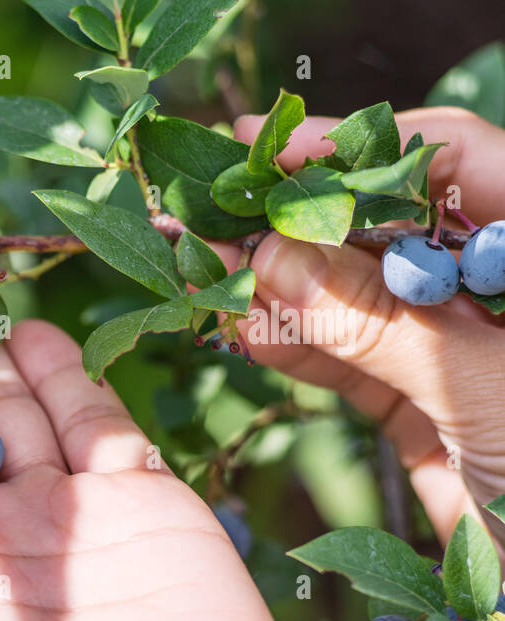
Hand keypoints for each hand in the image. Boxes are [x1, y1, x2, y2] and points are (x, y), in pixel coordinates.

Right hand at [217, 107, 504, 544]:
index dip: (354, 150)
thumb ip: (382, 325)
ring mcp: (461, 347)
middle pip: (390, 225)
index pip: (449, 162)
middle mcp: (500, 287)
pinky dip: (298, 347)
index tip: (263, 154)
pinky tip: (249, 333)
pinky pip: (353, 360)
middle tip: (211, 220)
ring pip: (360, 295)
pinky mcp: (427, 405)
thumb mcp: (485, 393)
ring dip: (284, 287)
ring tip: (209, 278)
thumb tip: (274, 256)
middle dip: (300, 222)